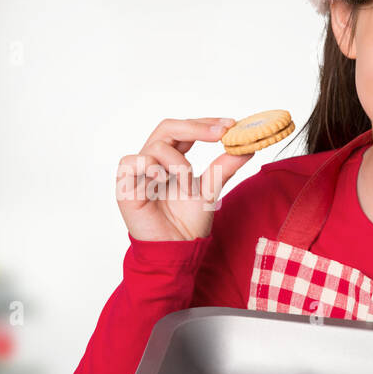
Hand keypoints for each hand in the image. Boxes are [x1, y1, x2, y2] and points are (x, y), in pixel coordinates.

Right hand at [115, 117, 252, 241]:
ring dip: (179, 164)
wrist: (176, 250)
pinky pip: (131, 162)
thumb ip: (224, 168)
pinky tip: (162, 181)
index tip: (230, 124)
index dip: (205, 123)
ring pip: (156, 146)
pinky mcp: (125, 186)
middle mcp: (153, 161)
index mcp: (171, 159)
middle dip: (196, 128)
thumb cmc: (187, 222)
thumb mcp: (211, 190)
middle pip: (168, 127)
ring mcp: (138, 173)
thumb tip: (247, 148)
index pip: (184, 130)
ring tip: (188, 188)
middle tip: (220, 133)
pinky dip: (150, 167)